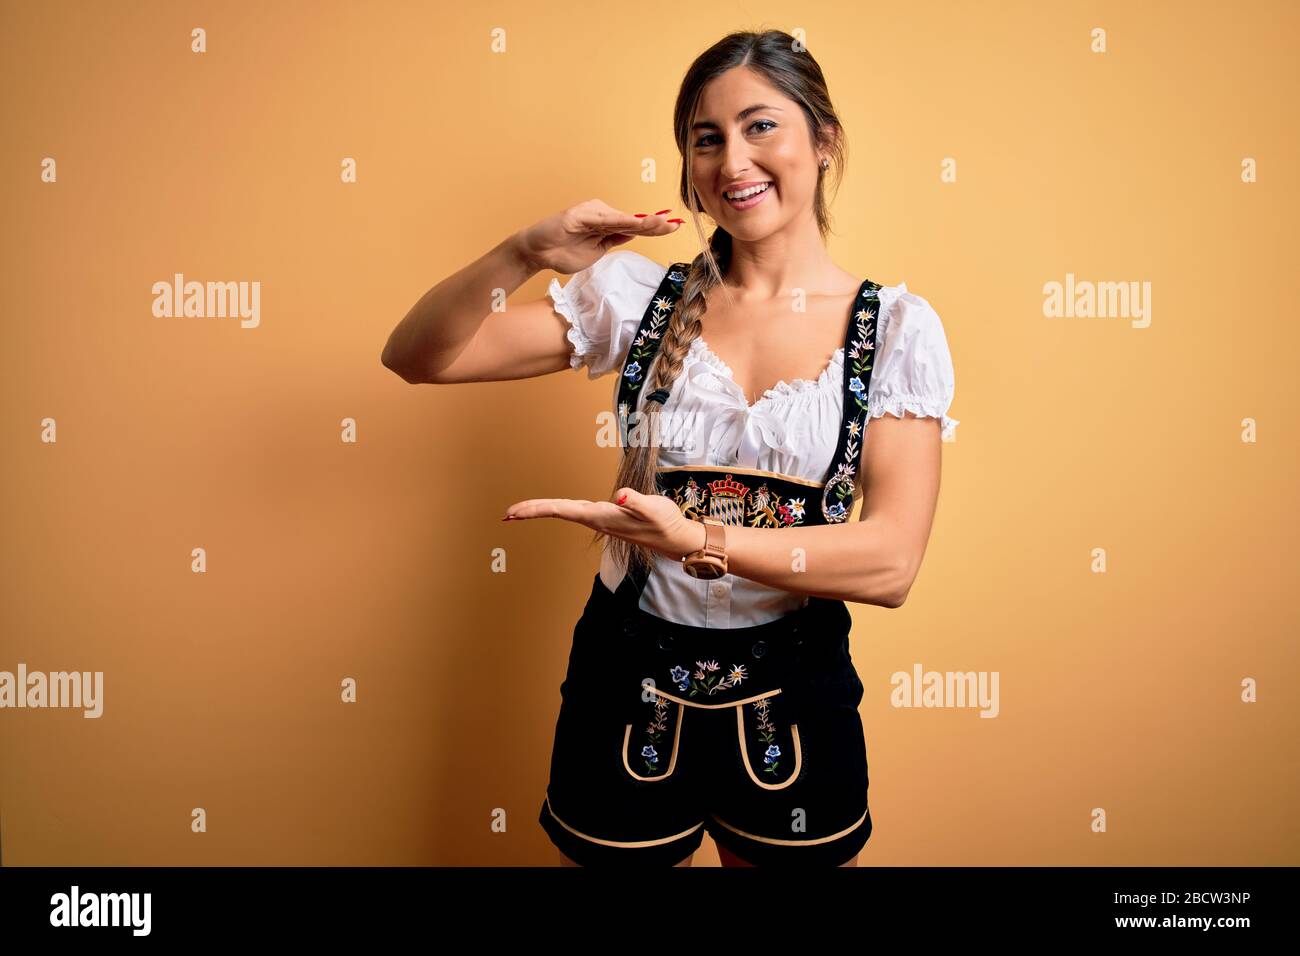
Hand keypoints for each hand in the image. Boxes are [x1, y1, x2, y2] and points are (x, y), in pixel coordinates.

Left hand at [502, 487, 705, 559]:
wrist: (675, 540)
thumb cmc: (665, 523)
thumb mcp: (654, 509)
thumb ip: (637, 502)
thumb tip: (619, 496)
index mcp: (601, 516)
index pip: (562, 510)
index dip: (537, 509)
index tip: (514, 513)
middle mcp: (596, 518)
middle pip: (557, 511)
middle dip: (531, 512)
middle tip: (505, 515)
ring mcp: (599, 519)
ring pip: (563, 511)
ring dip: (540, 510)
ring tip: (518, 512)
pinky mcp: (605, 516)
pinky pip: (573, 511)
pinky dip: (556, 508)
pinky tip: (552, 508)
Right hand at [512, 199, 681, 275]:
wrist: (537, 253)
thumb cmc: (563, 253)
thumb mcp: (596, 252)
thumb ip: (614, 241)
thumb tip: (634, 233)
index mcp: (606, 224)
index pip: (635, 226)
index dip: (655, 227)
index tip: (674, 227)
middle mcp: (601, 214)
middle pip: (633, 220)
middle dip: (656, 223)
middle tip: (677, 224)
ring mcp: (591, 213)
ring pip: (623, 219)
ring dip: (644, 223)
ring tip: (663, 224)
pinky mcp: (579, 214)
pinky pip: (605, 220)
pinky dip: (622, 222)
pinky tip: (637, 224)